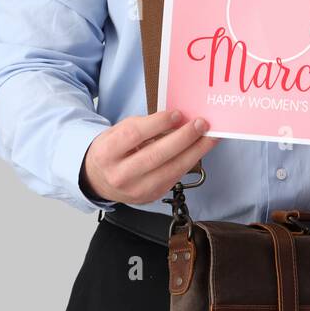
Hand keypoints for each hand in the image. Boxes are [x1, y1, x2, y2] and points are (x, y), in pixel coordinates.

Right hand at [82, 109, 219, 204]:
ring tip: (209, 137)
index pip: (134, 135)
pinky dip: (189, 162)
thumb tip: (177, 119)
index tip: (178, 114)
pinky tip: (199, 150)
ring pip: (171, 170)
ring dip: (195, 152)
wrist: (100, 180)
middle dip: (183, 138)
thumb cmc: (113, 151)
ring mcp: (136, 189)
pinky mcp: (151, 196)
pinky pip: (175, 177)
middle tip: (201, 124)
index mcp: (107, 153)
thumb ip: (144, 125)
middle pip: (156, 155)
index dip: (158, 123)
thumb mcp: (118, 132)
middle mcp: (120, 174)